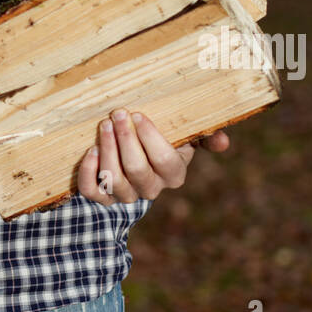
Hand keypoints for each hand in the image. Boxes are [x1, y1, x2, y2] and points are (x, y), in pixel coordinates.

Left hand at [77, 109, 230, 204]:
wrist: (135, 160)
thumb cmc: (161, 140)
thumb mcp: (185, 136)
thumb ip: (204, 135)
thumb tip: (222, 141)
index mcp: (173, 174)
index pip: (165, 160)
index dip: (150, 138)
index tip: (138, 115)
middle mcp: (150, 189)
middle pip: (137, 169)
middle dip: (126, 139)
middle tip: (118, 113)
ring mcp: (126, 195)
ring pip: (114, 180)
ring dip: (108, 150)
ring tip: (104, 125)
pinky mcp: (102, 197)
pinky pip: (93, 192)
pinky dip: (88, 172)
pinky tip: (90, 150)